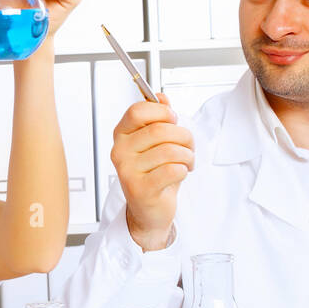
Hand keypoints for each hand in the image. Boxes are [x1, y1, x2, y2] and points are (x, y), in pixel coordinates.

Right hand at [111, 93, 193, 250]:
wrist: (150, 210)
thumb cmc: (154, 173)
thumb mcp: (156, 143)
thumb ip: (158, 118)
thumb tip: (161, 98)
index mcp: (121, 135)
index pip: (138, 111)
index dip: (162, 112)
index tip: (173, 120)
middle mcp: (120, 151)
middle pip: (160, 130)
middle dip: (184, 137)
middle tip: (188, 146)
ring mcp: (127, 171)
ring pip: (170, 151)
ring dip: (188, 156)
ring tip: (186, 162)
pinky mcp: (140, 189)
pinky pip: (173, 170)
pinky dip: (183, 171)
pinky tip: (179, 175)